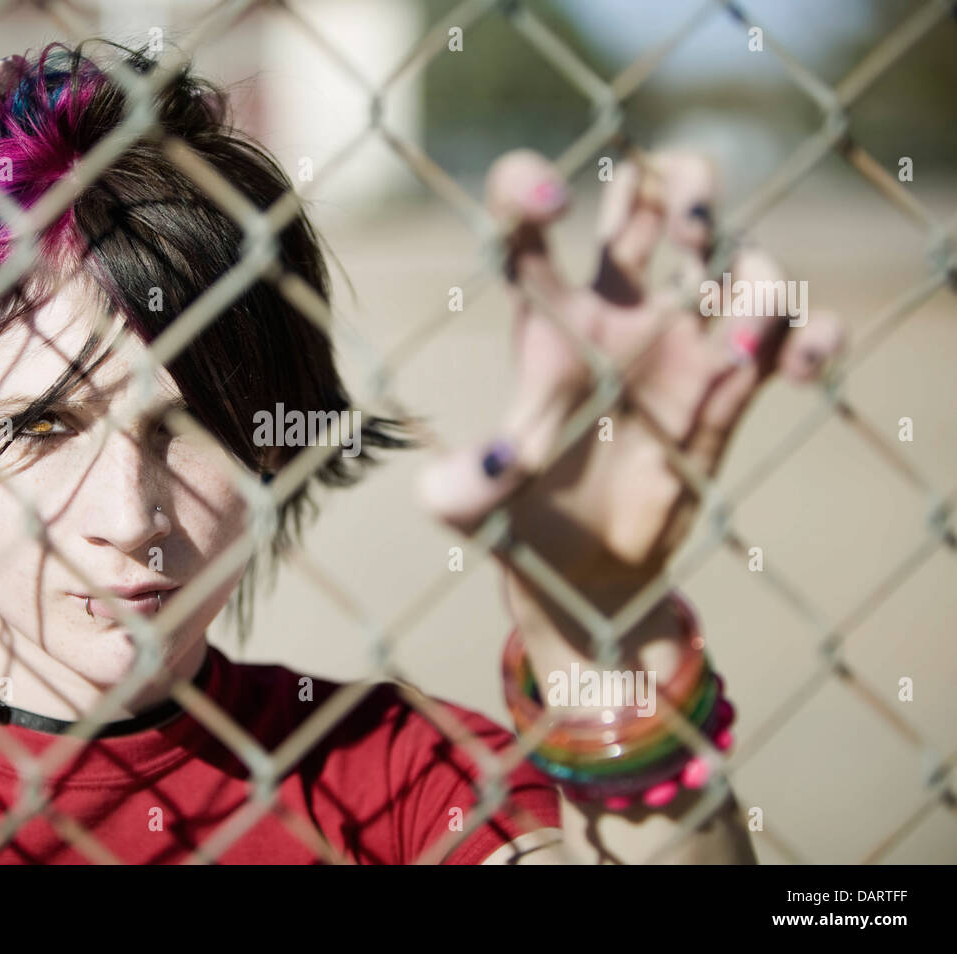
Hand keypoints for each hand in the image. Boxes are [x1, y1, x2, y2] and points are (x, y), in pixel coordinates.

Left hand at [416, 148, 845, 664]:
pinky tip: (798, 375)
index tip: (547, 203)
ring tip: (743, 346)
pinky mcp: (735, 385)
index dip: (527, 186)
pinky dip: (815, 332)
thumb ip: (464, 490)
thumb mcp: (475, 510)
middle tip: (687, 233)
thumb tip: (465, 478)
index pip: (527, 227)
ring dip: (760, 272)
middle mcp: (619, 315)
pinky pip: (796, 328)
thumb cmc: (520, 525)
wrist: (585, 569)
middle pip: (658, 196)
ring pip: (739, 253)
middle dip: (685, 184)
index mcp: (547, 322)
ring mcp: (682, 344)